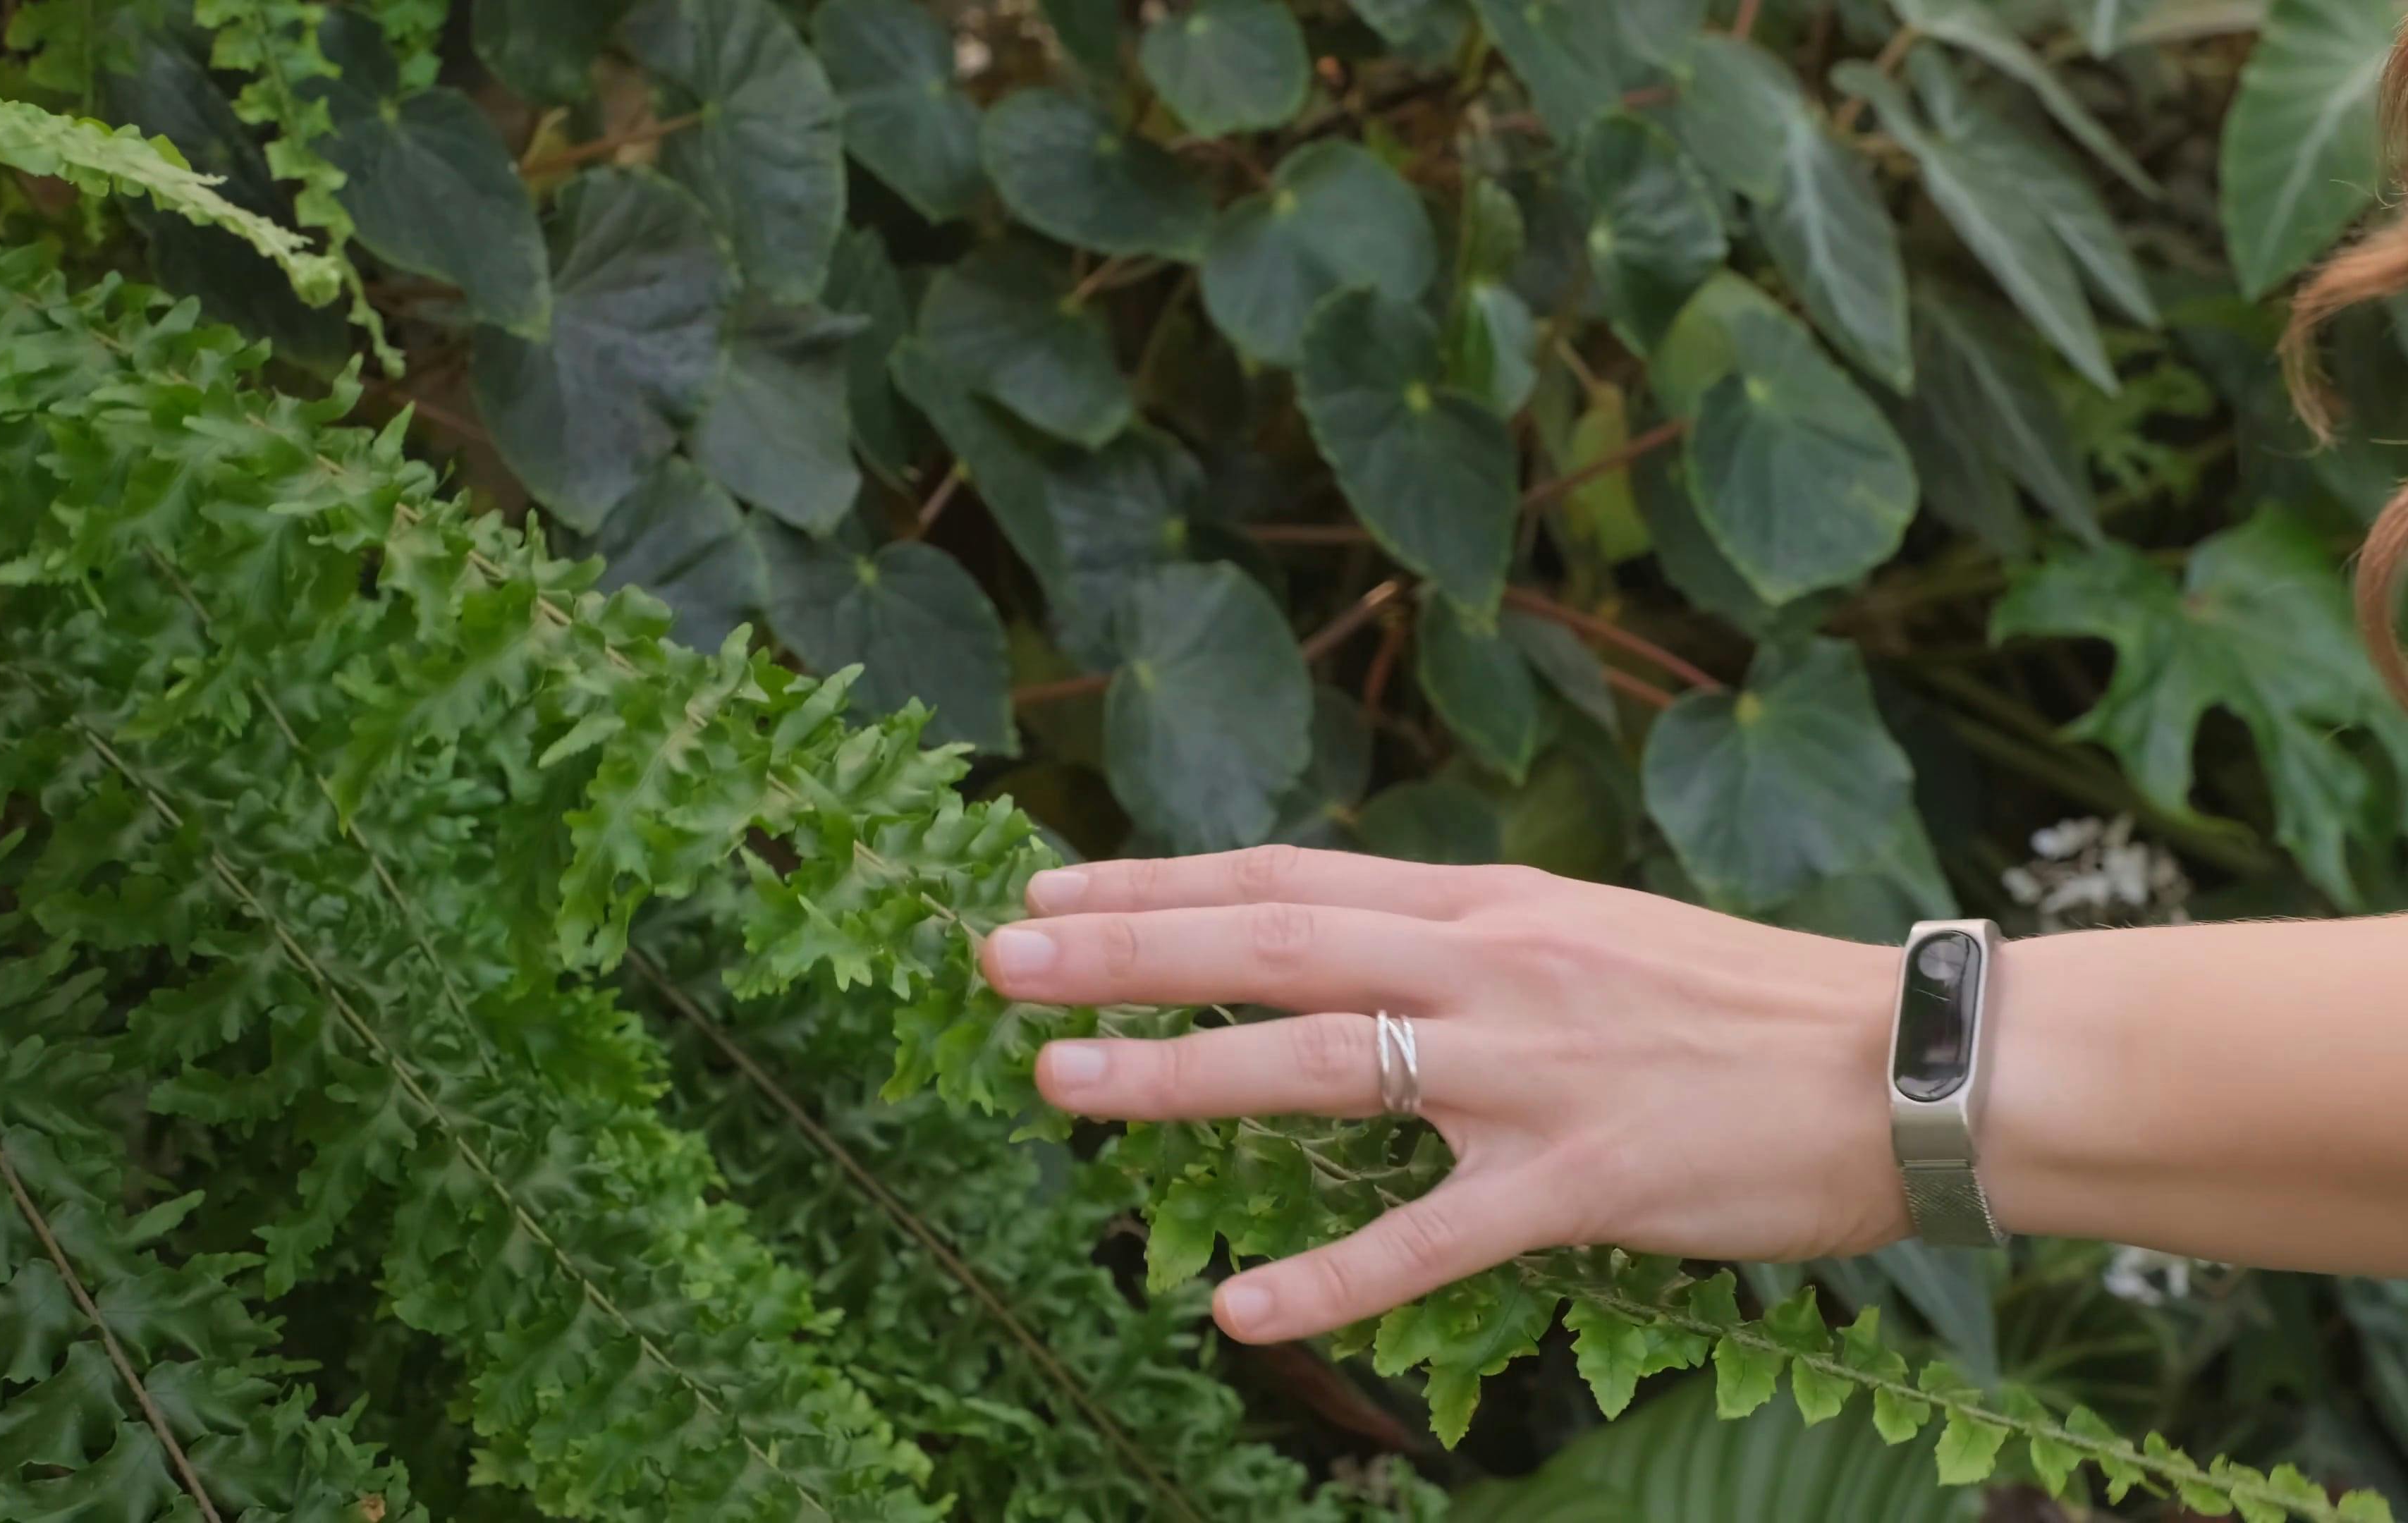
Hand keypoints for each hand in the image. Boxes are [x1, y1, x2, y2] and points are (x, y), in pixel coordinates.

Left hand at [979, 847, 1910, 1344]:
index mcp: (1492, 904)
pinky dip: (1331, 1276)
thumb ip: (1468, 937)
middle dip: (1123, 950)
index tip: (1049, 887)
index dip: (1160, 882)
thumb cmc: (1747, 1001)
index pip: (1290, 879)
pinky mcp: (1583, 1181)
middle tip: (995, 960)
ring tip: (1057, 1086)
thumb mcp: (1589, 930)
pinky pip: (1430, 1237)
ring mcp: (1530, 1073)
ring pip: (1319, 1065)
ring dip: (1175, 1075)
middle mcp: (1492, 967)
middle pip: (1272, 945)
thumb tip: (1352, 941)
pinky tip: (1237, 1309)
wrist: (1912, 1060)